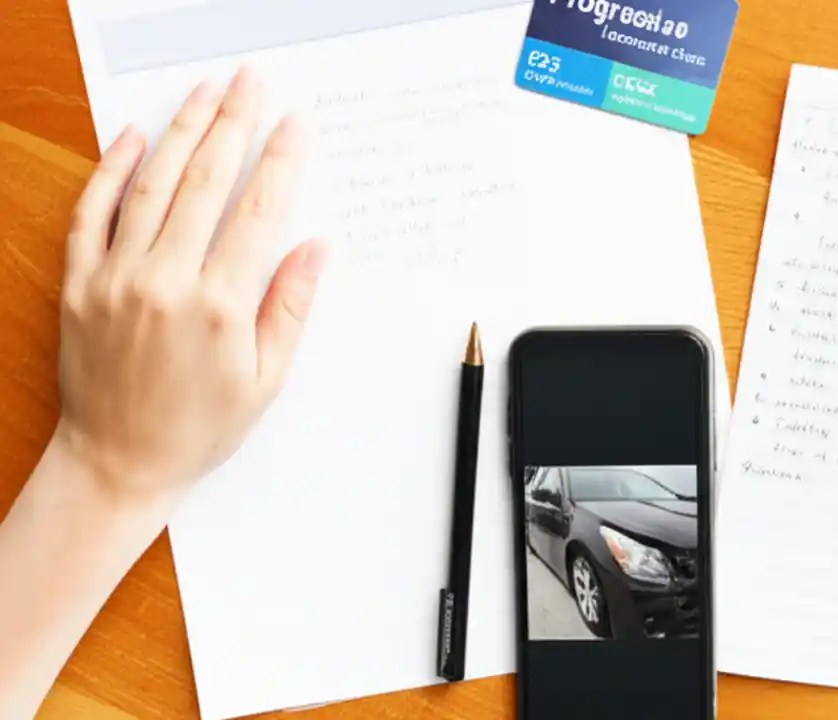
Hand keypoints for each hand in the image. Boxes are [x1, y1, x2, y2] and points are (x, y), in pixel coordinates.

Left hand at [56, 68, 326, 506]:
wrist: (117, 462)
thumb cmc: (199, 427)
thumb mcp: (265, 378)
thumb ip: (289, 306)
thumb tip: (314, 246)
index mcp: (220, 306)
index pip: (259, 212)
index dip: (281, 161)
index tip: (296, 124)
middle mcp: (166, 281)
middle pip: (206, 182)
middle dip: (235, 123)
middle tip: (252, 82)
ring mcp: (116, 278)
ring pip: (152, 185)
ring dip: (183, 131)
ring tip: (206, 93)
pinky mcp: (80, 283)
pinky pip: (94, 212)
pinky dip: (112, 170)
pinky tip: (135, 136)